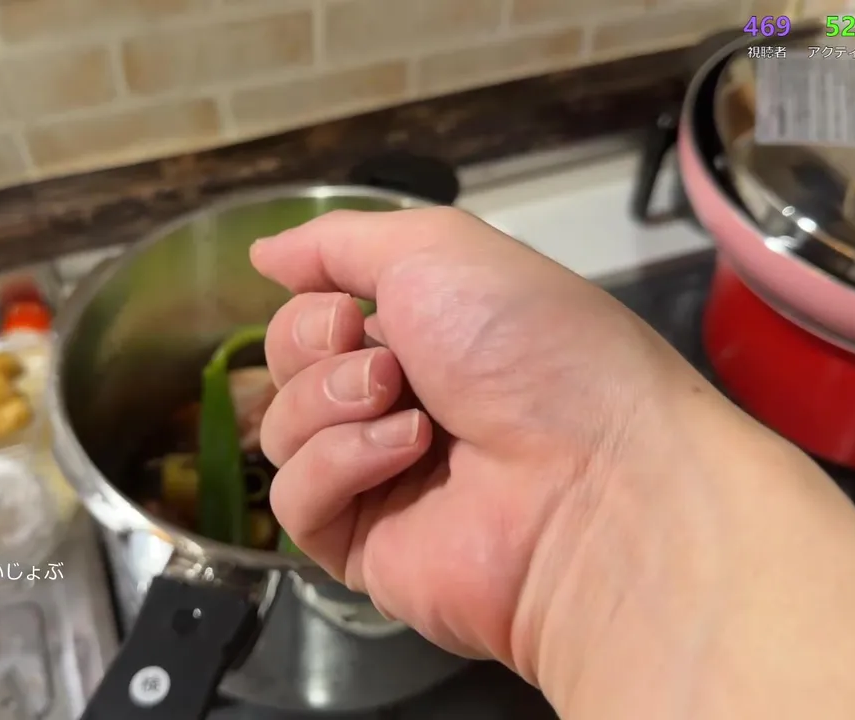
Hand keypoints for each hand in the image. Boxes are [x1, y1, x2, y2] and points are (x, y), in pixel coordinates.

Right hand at [251, 207, 732, 686]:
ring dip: (334, 405)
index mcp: (420, 337)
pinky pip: (295, 500)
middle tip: (388, 364)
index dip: (312, 310)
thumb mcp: (439, 249)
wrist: (592, 478)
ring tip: (410, 416)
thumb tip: (262, 251)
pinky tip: (404, 459)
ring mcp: (377, 480)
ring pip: (280, 431)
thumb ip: (339, 241)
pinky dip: (340, 466)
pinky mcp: (362, 547)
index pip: (310, 320)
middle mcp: (395, 405)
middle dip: (318, 351)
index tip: (351, 310)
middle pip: (285, 370)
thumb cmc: (529, 348)